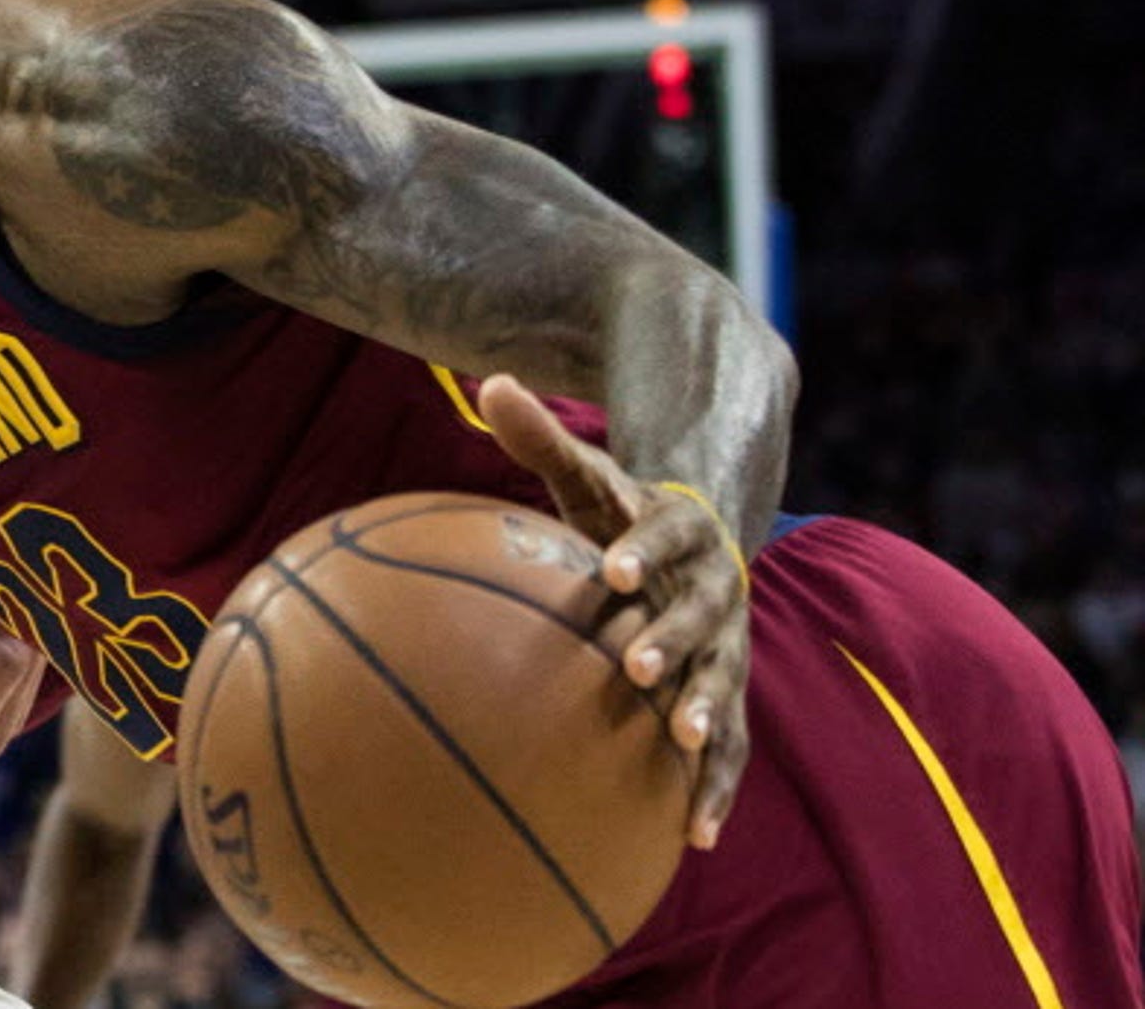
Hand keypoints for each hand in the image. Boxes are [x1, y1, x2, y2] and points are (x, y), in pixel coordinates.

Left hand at [477, 375, 750, 850]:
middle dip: (671, 639)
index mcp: (676, 533)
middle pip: (700, 614)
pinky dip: (715, 788)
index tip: (610, 565)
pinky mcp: (726, 696)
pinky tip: (694, 837)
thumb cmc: (618, 514)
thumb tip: (488, 379)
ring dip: (705, 713)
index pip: (664, 531)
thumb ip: (538, 435)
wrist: (696, 546)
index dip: (641, 546)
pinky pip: (729, 748)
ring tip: (680, 744)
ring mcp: (727, 648)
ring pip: (724, 683)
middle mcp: (713, 590)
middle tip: (636, 667)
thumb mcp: (584, 473)